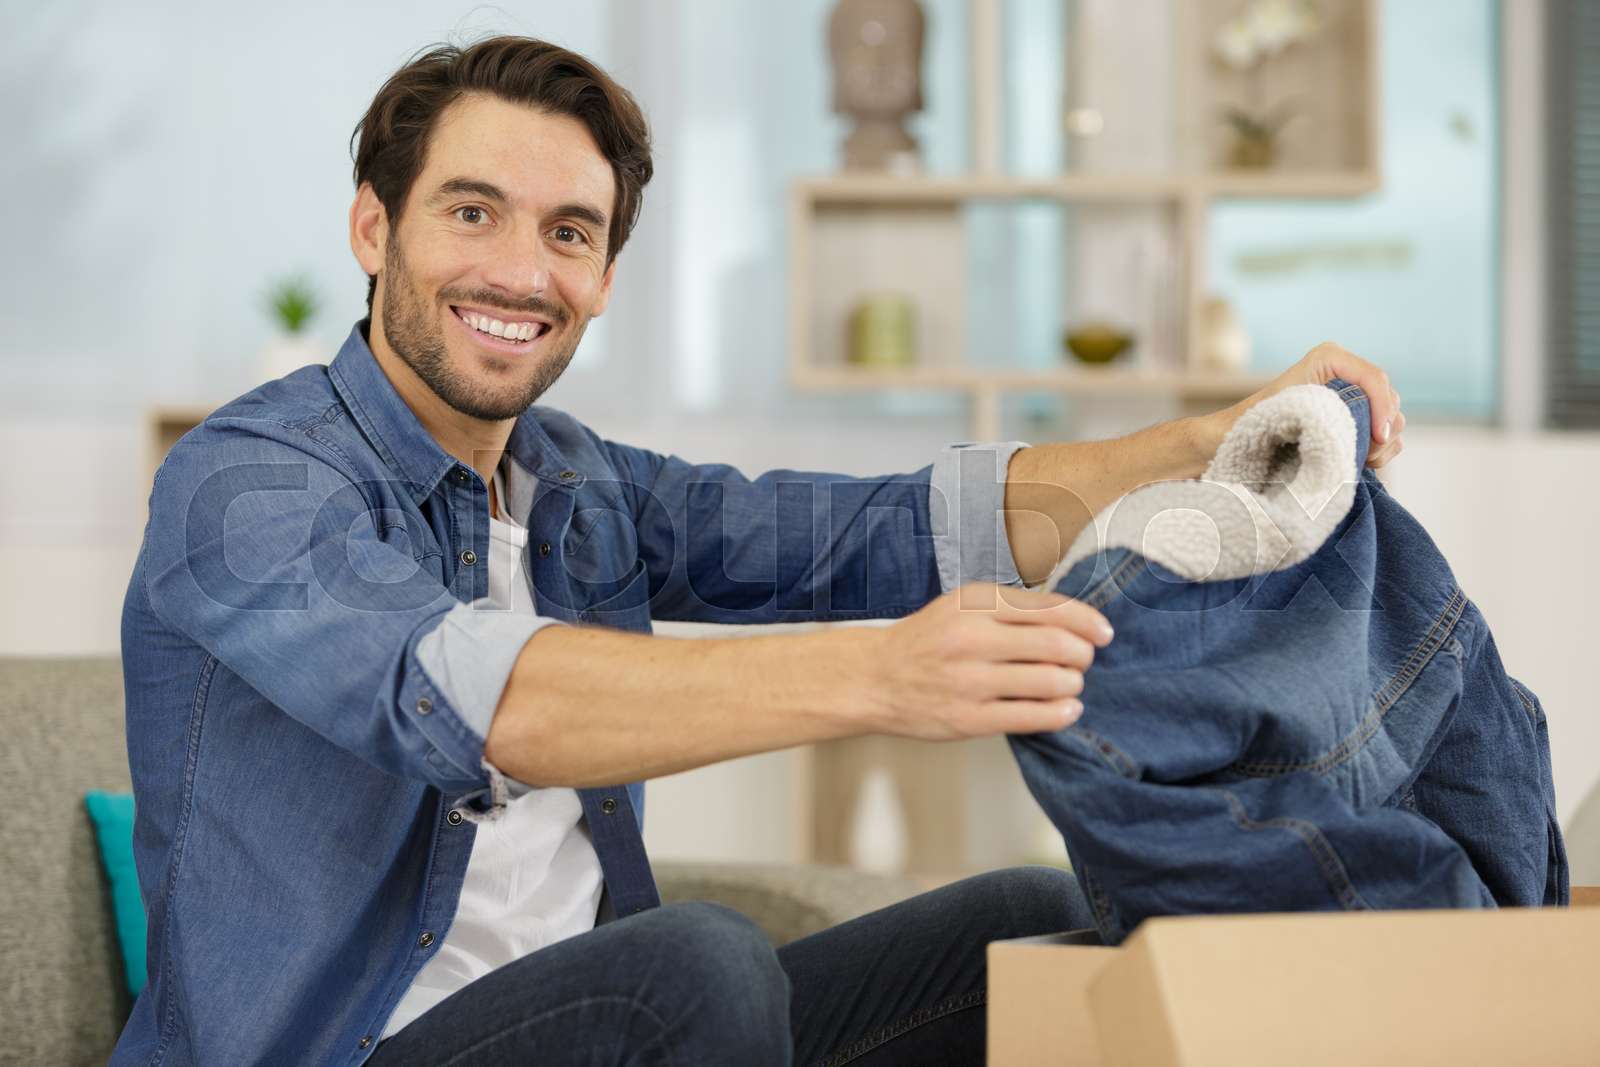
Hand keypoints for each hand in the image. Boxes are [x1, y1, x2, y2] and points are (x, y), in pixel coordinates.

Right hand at [859, 583, 1113, 739]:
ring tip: (1070, 684)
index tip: (1104, 633)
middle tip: (1082, 661)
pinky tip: (1067, 709)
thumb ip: (1011, 607)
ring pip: (1050, 682)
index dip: (1087, 621)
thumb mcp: (962, 605)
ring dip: (1073, 684)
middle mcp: (972, 638)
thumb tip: (1075, 620)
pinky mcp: (968, 719)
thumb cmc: (928, 640)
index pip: (1049, 608)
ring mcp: (970, 681)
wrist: (875, 678)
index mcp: (975, 603)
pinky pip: (1032, 717)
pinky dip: (1061, 713)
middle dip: (1082, 655)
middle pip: (1056, 645)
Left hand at [1203, 341, 1406, 468]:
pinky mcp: (1353, 419)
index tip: (1378, 438)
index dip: (1383, 409)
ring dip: (1381, 444)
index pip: (1374, 379)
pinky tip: (1360, 461)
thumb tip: (1379, 432)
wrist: (1231, 439)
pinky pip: (1385, 433)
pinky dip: (1380, 450)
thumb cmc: (1253, 423)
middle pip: (1389, 399)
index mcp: (1329, 358)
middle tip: (1365, 456)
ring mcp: (1351, 395)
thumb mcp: (1294, 408)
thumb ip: (1337, 409)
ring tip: (1359, 460)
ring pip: (1391, 418)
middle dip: (1382, 431)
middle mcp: (1344, 371)